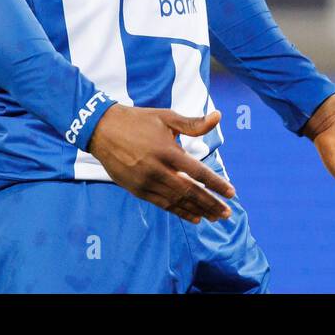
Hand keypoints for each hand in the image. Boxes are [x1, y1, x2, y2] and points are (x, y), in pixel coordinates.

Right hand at [86, 105, 234, 224]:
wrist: (103, 130)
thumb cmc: (139, 121)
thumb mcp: (166, 118)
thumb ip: (193, 123)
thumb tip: (218, 117)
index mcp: (167, 151)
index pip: (197, 172)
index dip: (216, 184)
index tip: (231, 193)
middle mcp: (157, 170)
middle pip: (189, 192)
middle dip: (210, 203)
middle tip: (227, 213)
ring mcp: (146, 182)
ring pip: (176, 201)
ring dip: (197, 210)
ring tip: (214, 217)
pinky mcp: (137, 190)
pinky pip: (162, 204)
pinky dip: (179, 212)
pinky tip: (194, 217)